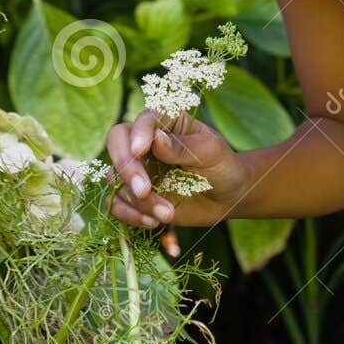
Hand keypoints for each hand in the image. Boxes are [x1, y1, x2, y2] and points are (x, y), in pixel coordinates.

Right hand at [104, 108, 248, 247]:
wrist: (228, 198)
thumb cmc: (223, 166)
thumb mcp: (211, 152)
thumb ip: (183, 146)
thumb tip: (156, 139)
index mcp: (164, 122)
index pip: (142, 121)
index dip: (137, 134)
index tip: (140, 151)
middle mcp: (145, 142)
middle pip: (116, 144)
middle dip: (127, 169)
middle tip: (144, 191)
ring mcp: (138, 169)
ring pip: (116, 179)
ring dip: (137, 200)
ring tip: (167, 214)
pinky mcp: (134, 194)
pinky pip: (116, 203)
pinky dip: (129, 215)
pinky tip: (153, 222)